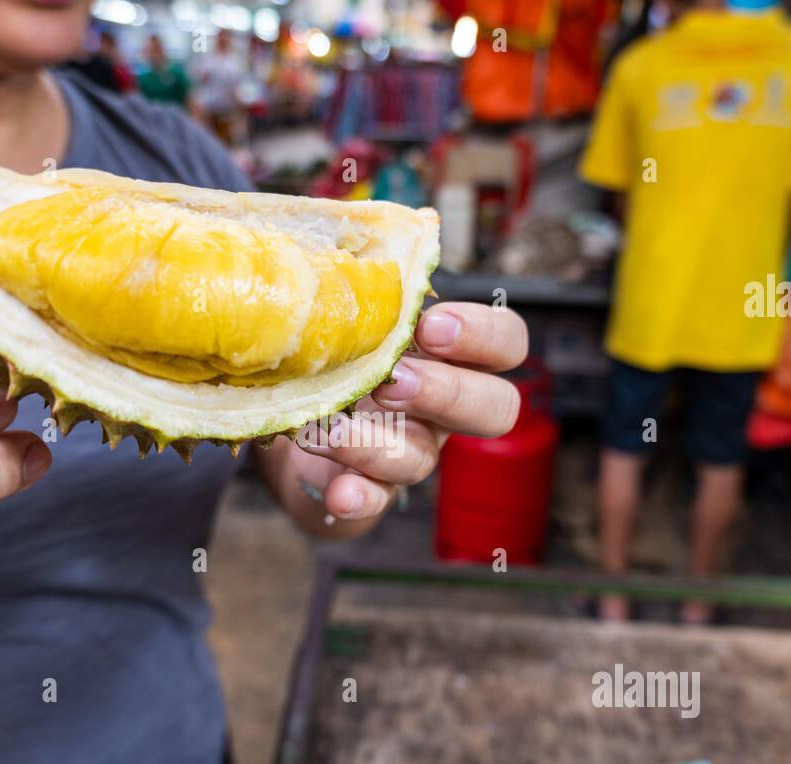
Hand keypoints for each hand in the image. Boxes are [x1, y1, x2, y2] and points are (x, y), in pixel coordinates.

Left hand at [261, 302, 527, 533]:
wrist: (284, 415)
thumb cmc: (331, 344)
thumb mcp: (349, 307)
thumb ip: (359, 281)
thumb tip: (341, 234)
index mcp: (452, 355)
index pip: (507, 342)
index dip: (484, 336)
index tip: (431, 325)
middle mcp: (444, 408)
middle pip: (495, 409)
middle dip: (449, 392)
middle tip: (395, 379)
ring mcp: (411, 452)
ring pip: (423, 458)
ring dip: (378, 443)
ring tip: (329, 428)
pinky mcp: (369, 490)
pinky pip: (376, 502)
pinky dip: (358, 498)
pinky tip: (337, 491)